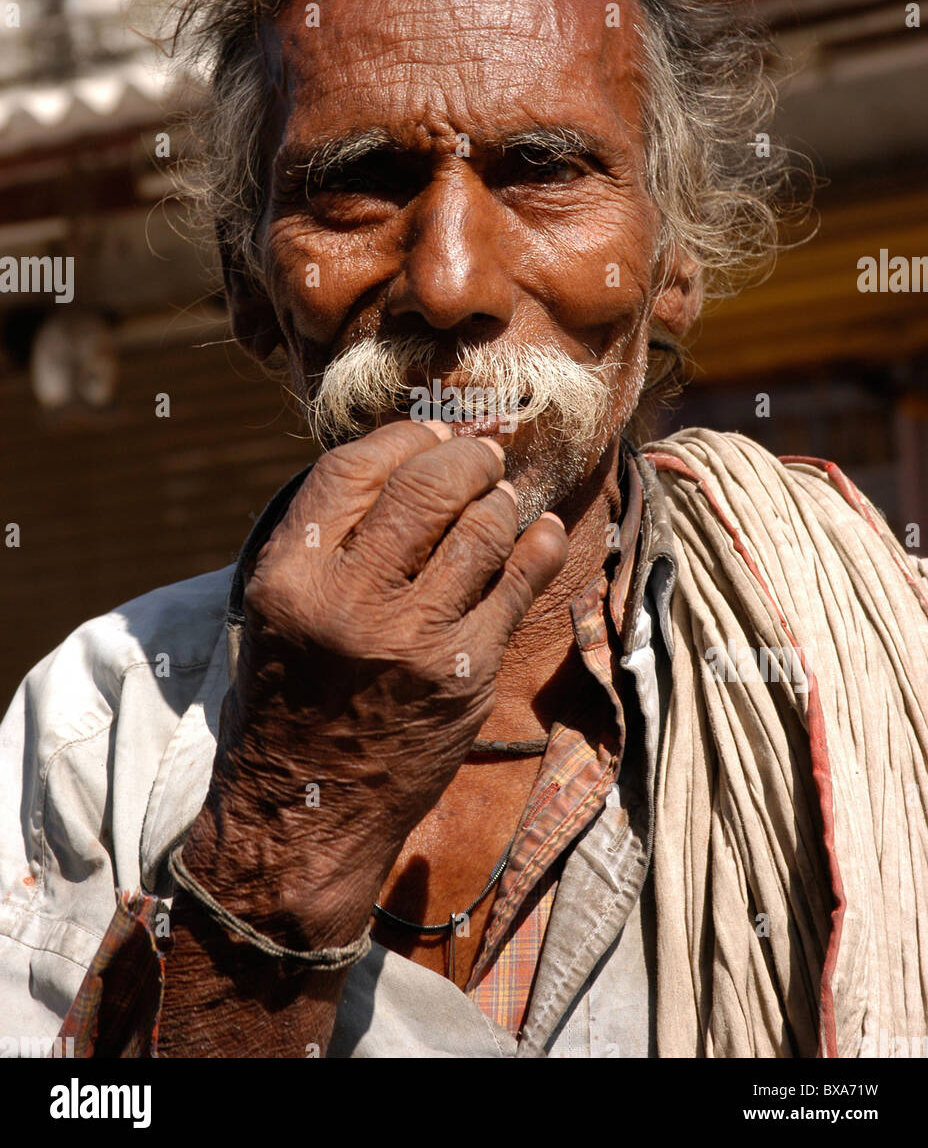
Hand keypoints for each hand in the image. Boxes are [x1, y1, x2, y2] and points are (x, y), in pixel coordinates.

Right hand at [206, 419, 567, 914]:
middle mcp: (347, 601)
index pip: (356, 467)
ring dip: (500, 502)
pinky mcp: (463, 675)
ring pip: (481, 528)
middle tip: (482, 454)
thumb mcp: (276, 608)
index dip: (406, 435)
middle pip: (428, 485)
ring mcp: (411, 639)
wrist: (306, 814)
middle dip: (467, 455)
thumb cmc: (290, 699)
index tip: (433, 432)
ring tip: (499, 501)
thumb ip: (328, 534)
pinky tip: (541, 533)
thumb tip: (410, 457)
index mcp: (289, 576)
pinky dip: (537, 546)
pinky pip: (517, 585)